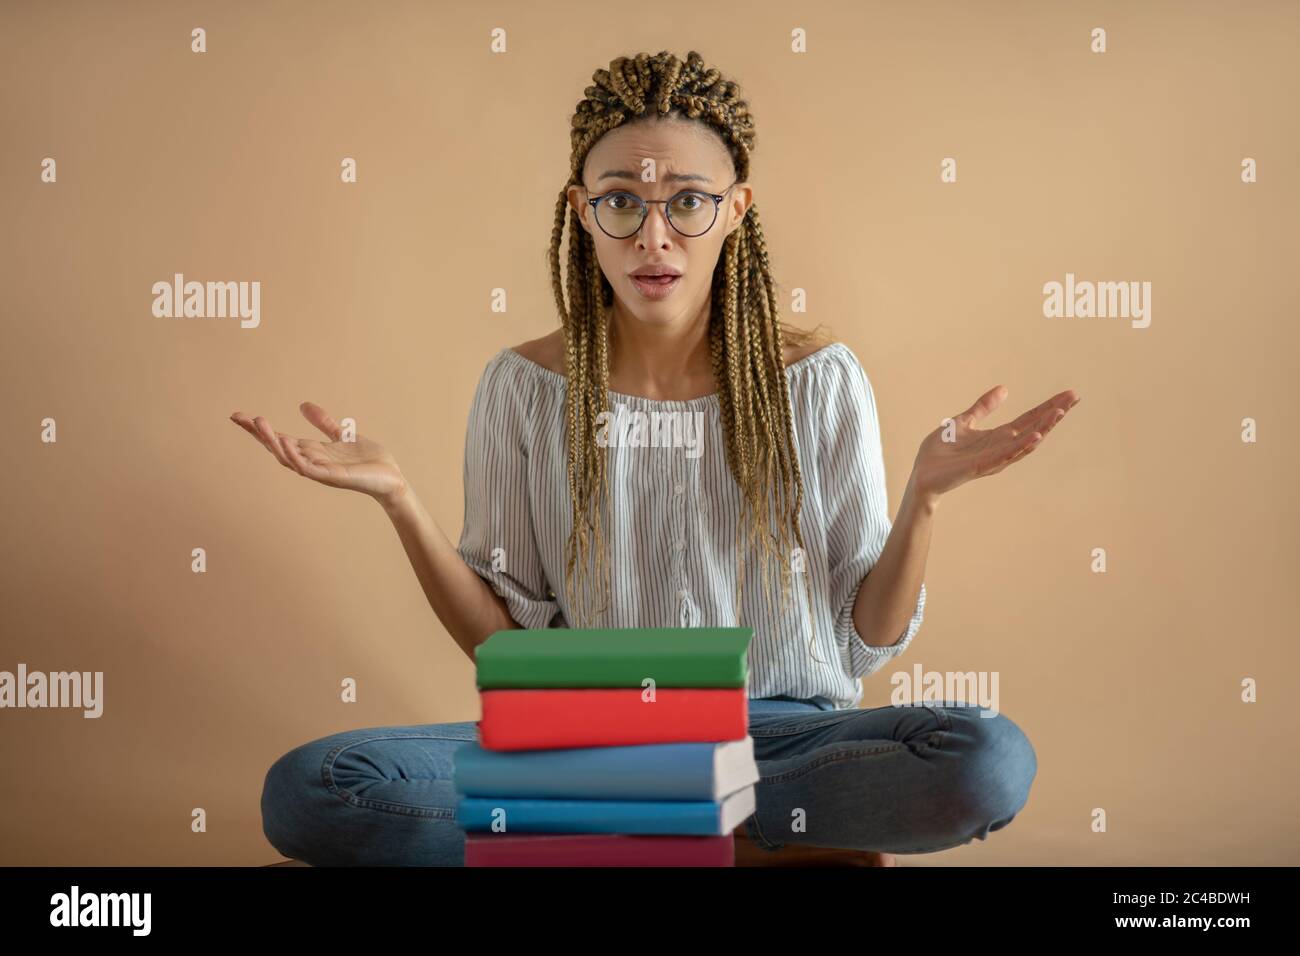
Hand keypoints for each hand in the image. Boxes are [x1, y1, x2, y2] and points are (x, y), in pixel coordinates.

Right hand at [229, 402, 406, 504]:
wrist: (391, 477)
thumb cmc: (368, 460)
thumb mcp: (343, 435)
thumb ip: (324, 423)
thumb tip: (303, 405)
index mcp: (312, 451)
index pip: (279, 438)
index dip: (260, 429)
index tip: (239, 416)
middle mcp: (311, 462)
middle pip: (277, 448)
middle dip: (258, 434)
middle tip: (240, 418)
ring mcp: (319, 471)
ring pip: (287, 457)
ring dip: (272, 441)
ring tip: (259, 423)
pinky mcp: (331, 477)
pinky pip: (307, 468)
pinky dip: (295, 456)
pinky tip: (286, 441)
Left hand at [910, 386, 1080, 502]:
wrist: (921, 475)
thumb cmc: (940, 453)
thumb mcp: (963, 422)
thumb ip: (983, 407)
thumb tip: (1004, 389)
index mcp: (997, 437)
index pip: (1029, 419)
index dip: (1048, 407)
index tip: (1069, 395)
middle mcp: (1001, 448)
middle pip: (1034, 428)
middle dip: (1054, 413)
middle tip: (1074, 398)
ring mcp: (993, 458)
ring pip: (1024, 442)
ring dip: (1043, 427)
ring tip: (1060, 413)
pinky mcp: (981, 466)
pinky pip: (1005, 455)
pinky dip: (1021, 445)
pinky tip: (1036, 435)